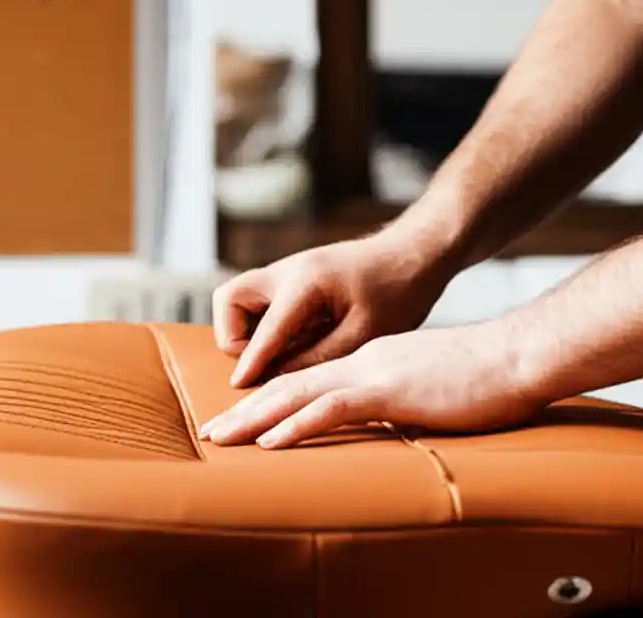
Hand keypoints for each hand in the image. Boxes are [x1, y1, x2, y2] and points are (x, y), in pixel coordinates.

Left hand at [198, 322, 548, 448]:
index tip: (244, 420)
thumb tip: (391, 420)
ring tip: (222, 437)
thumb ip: (405, 400)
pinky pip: (332, 408)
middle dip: (247, 409)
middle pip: (291, 384)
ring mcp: (375, 372)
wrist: (516, 354)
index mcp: (373, 361)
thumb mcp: (432, 387)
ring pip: (299, 393)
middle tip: (212, 431)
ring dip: (256, 417)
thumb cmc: (486, 376)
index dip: (272, 400)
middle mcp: (363, 361)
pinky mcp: (390, 389)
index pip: (311, 380)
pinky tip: (270, 440)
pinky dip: (296, 424)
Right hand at [212, 232, 453, 388]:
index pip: (264, 330)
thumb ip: (319, 358)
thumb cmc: (398, 290)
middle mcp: (287, 271)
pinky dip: (262, 325)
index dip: (250, 364)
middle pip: (229, 300)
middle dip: (234, 337)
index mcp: (305, 282)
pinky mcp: (292, 279)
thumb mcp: (365, 333)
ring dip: (244, 330)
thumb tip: (280, 381)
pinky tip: (294, 344)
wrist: (412, 254)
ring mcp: (286, 272)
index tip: (239, 388)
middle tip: (263, 361)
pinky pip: (258, 303)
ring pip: (237, 299)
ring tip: (278, 355)